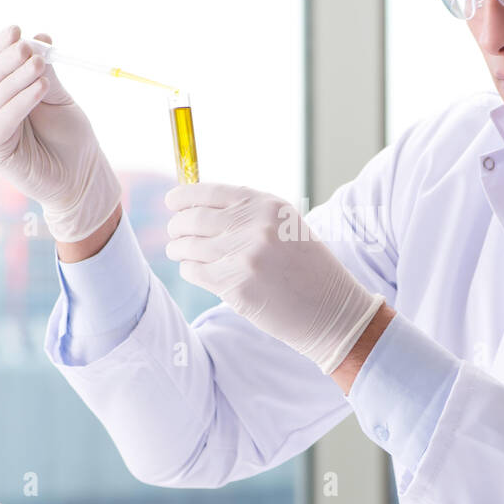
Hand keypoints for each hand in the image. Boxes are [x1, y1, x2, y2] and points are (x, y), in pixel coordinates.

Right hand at [0, 25, 120, 242]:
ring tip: (40, 66)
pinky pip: (1, 120)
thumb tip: (40, 39)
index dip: (1, 45)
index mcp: (3, 93)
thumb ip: (46, 74)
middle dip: (9, 59)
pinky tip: (39, 88)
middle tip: (29, 48)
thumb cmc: (70, 139)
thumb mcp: (59, 98)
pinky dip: (20, 102)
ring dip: (18, 78)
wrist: (80, 177)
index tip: (16, 29)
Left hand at [164, 183, 383, 373]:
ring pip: (189, 247)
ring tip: (179, 252)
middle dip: (177, 227)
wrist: (332, 310)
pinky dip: (189, 270)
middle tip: (174, 233)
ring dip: (179, 249)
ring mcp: (244, 256)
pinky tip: (194, 270)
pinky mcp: (237, 286)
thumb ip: (248, 214)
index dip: (184, 197)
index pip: (211, 192)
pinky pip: (195, 271)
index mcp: (267, 205)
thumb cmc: (308, 269)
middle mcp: (254, 226)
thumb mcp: (285, 227)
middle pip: (194, 220)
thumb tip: (199, 207)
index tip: (172, 202)